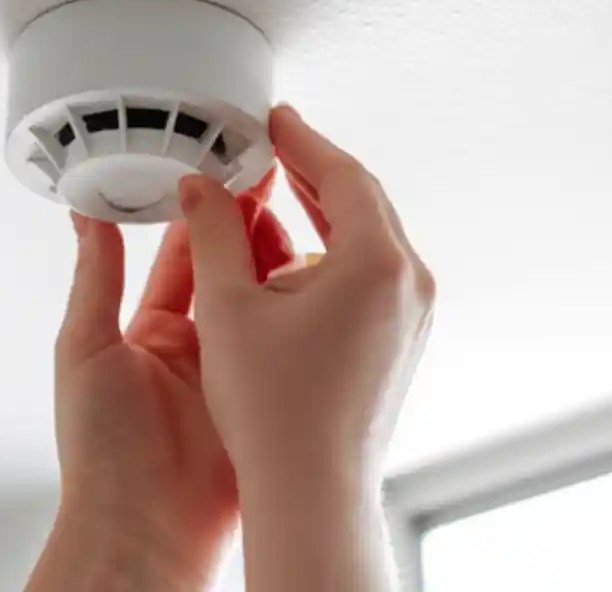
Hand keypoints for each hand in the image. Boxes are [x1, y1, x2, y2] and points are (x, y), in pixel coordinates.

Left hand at [28, 174, 293, 591]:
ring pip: (265, 305)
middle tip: (274, 184)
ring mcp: (237, 376)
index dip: (205, 215)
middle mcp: (198, 351)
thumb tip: (87, 215)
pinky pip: (286, 349)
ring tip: (302, 218)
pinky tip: (322, 283)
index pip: (183, 258)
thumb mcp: (85, 348)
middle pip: (231, 274)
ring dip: (280, 263)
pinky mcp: (267, 401)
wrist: (143, 529)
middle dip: (251, 229)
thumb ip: (95, 278)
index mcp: (151, 334)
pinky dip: (303, 315)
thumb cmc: (102, 451)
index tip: (225, 174)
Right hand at [180, 104, 435, 590]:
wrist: (311, 491)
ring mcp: (410, 318)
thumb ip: (215, 233)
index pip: (343, 175)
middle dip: (314, 171)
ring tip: (276, 196)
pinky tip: (290, 261)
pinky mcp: (399, 344)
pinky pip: (369, 277)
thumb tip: (201, 188)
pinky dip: (331, 254)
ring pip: (367, 241)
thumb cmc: (276, 412)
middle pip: (362, 202)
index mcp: (377, 264)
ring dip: (322, 213)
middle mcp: (408, 285)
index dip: (302, 141)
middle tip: (274, 148)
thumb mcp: (229, 306)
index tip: (277, 120)